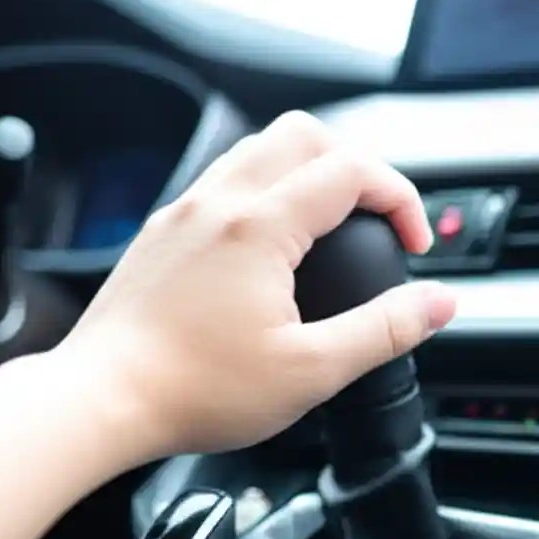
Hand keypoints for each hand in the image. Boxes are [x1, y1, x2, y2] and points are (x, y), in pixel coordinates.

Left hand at [52, 111, 456, 460]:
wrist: (98, 403)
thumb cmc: (193, 391)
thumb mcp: (311, 371)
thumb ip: (385, 330)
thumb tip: (440, 303)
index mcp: (260, 226)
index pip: (352, 171)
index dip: (401, 199)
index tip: (415, 246)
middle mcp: (219, 202)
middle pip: (305, 135)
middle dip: (357, 166)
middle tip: (377, 220)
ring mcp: (184, 212)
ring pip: (259, 149)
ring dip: (308, 171)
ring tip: (331, 225)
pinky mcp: (162, 233)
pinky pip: (224, 179)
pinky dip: (266, 189)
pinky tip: (272, 245)